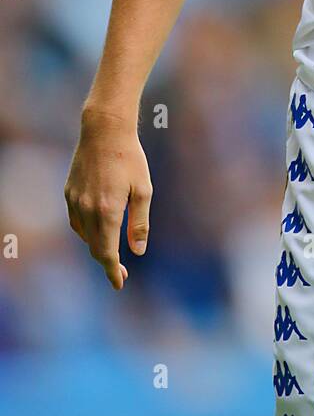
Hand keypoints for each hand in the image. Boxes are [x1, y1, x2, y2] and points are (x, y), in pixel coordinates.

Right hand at [65, 107, 152, 289]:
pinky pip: (76, 221)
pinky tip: (98, 229)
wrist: (104, 131)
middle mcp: (87, 210)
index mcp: (107, 211)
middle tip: (122, 273)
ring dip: (97, 246)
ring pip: (84, 236)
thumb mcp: (143, 190)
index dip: (113, 272)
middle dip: (108, 263)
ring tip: (113, 250)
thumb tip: (138, 251)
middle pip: (95, 248)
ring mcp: (75, 201)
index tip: (119, 284)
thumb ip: (139, 223)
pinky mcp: (68, 193)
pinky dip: (87, 231)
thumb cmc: (130, 158)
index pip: (108, 253)